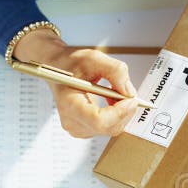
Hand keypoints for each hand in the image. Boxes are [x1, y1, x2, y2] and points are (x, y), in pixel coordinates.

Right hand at [13, 29, 139, 137]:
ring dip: (121, 112)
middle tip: (128, 93)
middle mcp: (71, 121)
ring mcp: (77, 129)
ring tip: (115, 93)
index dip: (119, 112)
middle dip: (124, 111)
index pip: (98, 120)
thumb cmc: (70, 63)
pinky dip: (116, 115)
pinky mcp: (85, 129)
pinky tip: (111, 100)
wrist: (57, 68)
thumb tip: (129, 92)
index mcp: (68, 104)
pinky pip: (108, 128)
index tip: (130, 99)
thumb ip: (115, 71)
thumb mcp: (93, 57)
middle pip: (107, 127)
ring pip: (111, 129)